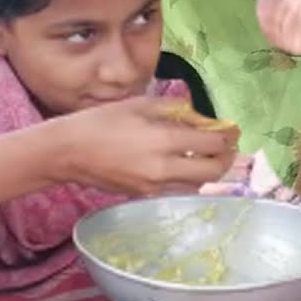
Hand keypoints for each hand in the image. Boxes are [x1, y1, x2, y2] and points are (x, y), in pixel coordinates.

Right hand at [58, 96, 237, 196]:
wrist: (68, 152)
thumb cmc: (101, 122)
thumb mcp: (140, 104)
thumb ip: (175, 109)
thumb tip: (199, 117)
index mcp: (163, 141)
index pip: (211, 144)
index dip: (227, 137)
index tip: (232, 130)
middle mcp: (163, 168)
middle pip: (212, 171)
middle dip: (225, 159)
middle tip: (228, 147)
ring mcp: (154, 186)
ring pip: (197, 184)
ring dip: (208, 171)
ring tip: (208, 155)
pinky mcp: (144, 195)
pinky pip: (177, 189)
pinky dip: (187, 178)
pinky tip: (184, 165)